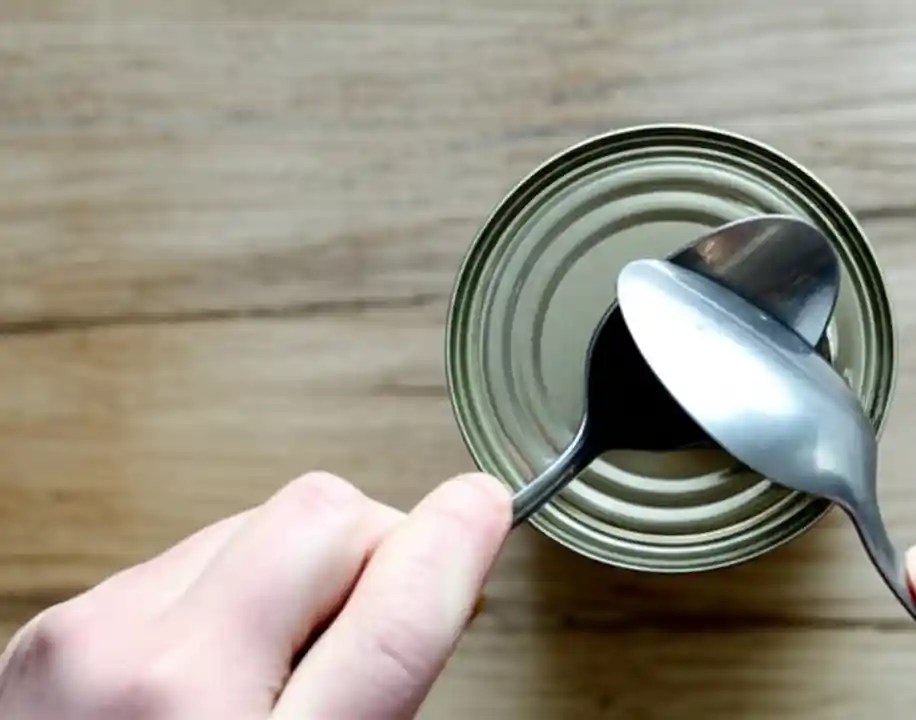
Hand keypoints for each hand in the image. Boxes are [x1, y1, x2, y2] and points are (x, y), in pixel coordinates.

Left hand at [0, 471, 510, 719]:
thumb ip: (382, 685)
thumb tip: (436, 573)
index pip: (396, 614)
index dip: (458, 544)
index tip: (483, 507)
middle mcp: (167, 690)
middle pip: (324, 514)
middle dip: (375, 541)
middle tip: (380, 603)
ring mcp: (97, 645)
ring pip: (256, 519)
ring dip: (296, 567)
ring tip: (279, 654)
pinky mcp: (58, 625)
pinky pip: (189, 551)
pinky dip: (228, 585)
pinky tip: (214, 657)